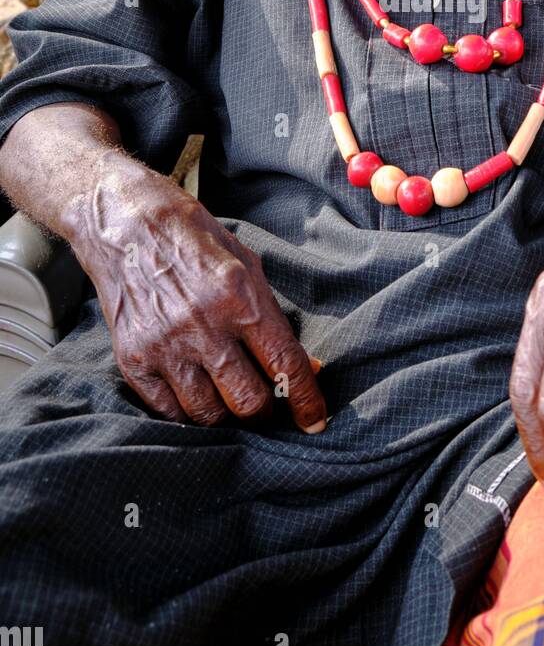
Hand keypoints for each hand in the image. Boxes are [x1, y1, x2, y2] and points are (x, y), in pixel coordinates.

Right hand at [66, 162, 326, 430]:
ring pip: (208, 414)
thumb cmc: (194, 241)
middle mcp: (203, 325)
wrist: (126, 224)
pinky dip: (187, 410)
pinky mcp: (133, 359)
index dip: (306, 400)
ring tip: (228, 397)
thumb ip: (272, 318)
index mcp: (239, 297)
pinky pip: (168, 411)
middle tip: (265, 404)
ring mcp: (164, 345)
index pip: (285, 364)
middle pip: (247, 402)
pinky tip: (195, 392)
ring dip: (226, 415)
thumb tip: (306, 367)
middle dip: (265, 412)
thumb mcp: (245, 265)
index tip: (315, 421)